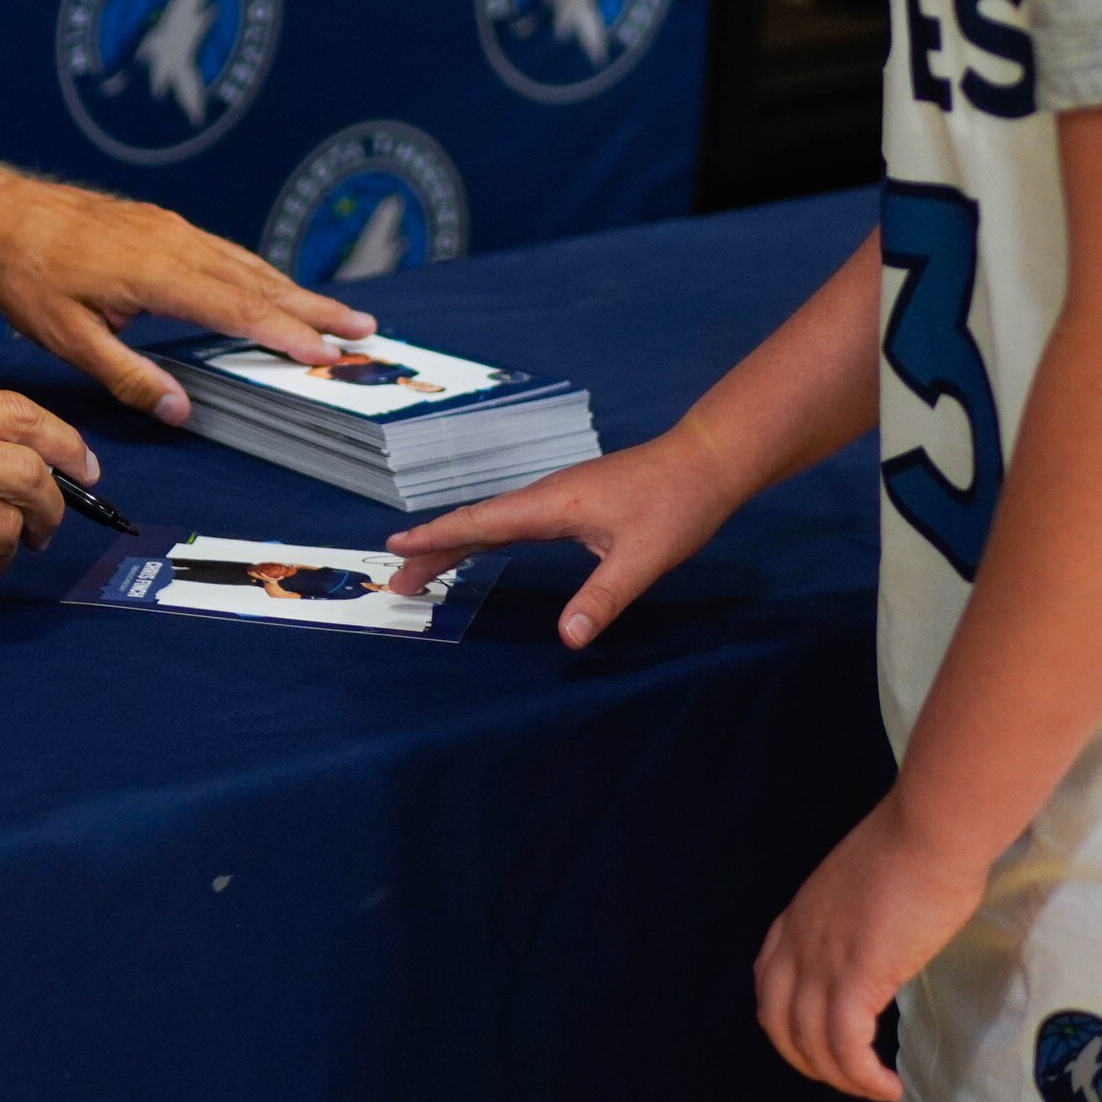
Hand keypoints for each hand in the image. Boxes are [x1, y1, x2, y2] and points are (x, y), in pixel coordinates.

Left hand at [0, 168, 372, 423]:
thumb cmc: (26, 275)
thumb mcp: (66, 337)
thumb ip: (127, 375)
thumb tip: (181, 409)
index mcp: (156, 272)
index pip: (237, 309)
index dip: (286, 333)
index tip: (330, 354)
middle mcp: (175, 244)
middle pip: (258, 282)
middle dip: (315, 309)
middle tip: (368, 331)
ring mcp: (172, 229)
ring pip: (247, 263)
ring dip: (296, 290)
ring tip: (341, 313)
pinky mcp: (163, 225)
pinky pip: (227, 252)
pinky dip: (262, 274)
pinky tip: (275, 288)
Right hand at [380, 426, 741, 643]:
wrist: (706, 462)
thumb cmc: (676, 505)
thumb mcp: (644, 557)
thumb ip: (605, 597)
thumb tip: (567, 638)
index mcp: (551, 504)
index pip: (481, 523)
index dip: (436, 538)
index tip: (394, 550)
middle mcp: (546, 496)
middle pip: (477, 523)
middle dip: (433, 549)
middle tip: (396, 578)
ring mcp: (559, 497)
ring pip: (494, 521)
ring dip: (456, 543)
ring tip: (424, 567)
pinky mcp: (574, 502)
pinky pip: (514, 521)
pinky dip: (486, 537)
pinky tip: (485, 546)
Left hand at [754, 797, 991, 1101]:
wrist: (930, 831)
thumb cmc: (914, 847)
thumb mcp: (862, 886)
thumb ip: (854, 919)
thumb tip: (876, 944)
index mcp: (797, 917)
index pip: (768, 982)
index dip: (786, 1022)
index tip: (817, 1041)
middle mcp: (797, 943)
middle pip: (779, 1023)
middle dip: (808, 1062)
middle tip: (846, 1078)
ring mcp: (822, 961)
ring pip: (812, 1044)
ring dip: (843, 1079)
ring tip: (875, 1090)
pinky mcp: (856, 978)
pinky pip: (847, 1047)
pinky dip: (863, 1077)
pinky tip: (888, 1086)